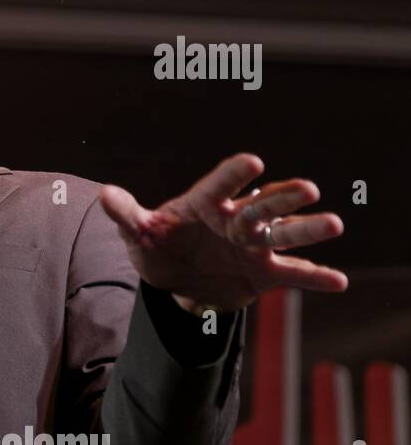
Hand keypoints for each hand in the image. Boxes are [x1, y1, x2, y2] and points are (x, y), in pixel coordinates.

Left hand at [99, 153, 347, 312]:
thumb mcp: (139, 233)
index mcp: (206, 203)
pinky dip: (315, 277)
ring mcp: (255, 245)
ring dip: (308, 229)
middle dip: (283, 199)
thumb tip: (104, 194)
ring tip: (334, 224)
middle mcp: (236, 219)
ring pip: (285, 235)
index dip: (234, 174)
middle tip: (307, 189)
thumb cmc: (160, 245)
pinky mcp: (265, 272)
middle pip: (262, 206)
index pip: (220, 185)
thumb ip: (127, 215)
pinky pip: (294, 274)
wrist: (176, 280)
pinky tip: (339, 281)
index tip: (252, 162)